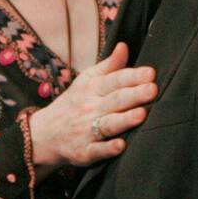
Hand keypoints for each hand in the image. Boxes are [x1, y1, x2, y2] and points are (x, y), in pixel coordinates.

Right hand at [28, 40, 156, 173]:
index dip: (132, 76)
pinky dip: (107, 149)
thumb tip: (124, 46)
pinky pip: (97, 150)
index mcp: (92, 88)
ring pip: (108, 125)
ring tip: (141, 114)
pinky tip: (120, 146)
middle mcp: (89, 108)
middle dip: (134, 95)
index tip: (150, 73)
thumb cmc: (74, 103)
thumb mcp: (87, 80)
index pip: (114, 80)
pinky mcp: (84, 152)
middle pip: (115, 101)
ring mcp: (86, 131)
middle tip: (152, 90)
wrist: (45, 134)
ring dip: (124, 120)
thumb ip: (109, 65)